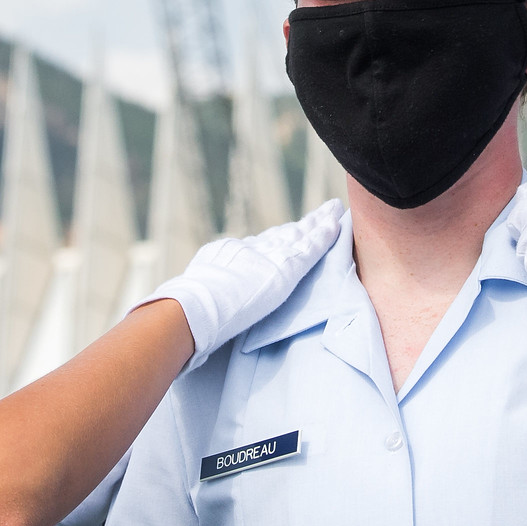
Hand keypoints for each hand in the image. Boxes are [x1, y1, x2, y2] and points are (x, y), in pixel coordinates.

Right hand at [151, 200, 344, 367]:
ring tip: (333, 211)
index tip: (287, 232)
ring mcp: (269, 256)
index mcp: (227, 253)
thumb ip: (207, 295)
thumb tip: (199, 307)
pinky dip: (326, 233)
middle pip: (281, 234)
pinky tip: (338, 223)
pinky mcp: (287, 266)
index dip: (275, 238)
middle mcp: (250, 248)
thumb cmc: (188, 314)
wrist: (194, 308)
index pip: (257, 244)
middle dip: (299, 226)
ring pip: (300, 234)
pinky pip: (312, 245)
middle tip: (318, 215)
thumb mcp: (195, 295)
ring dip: (318, 222)